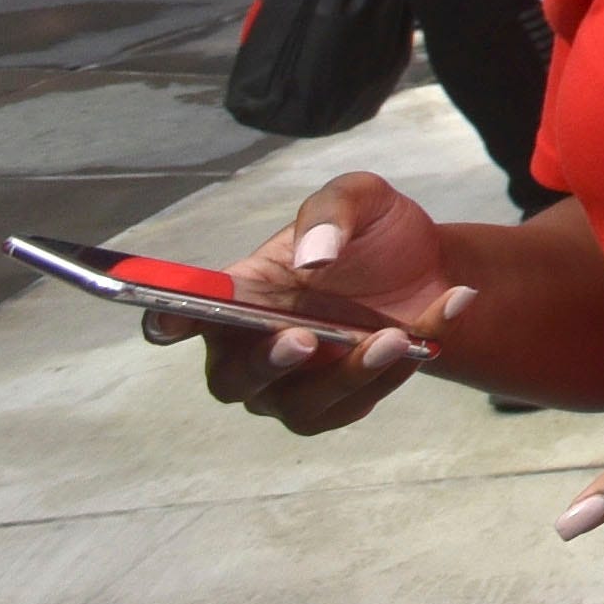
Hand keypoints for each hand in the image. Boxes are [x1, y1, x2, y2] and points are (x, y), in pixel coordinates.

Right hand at [181, 170, 473, 432]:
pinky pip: (359, 401)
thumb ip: (331, 212)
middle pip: (233, 380)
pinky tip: (436, 321)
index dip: (168, 321)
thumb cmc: (373, 233)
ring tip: (393, 337)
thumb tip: (313, 256)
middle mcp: (253, 348)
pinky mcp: (340, 403)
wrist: (433, 265)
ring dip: (347, 375)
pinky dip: (399, 367)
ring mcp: (294, 385)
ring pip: (301, 405)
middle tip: (301, 338)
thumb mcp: (361, 198)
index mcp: (241, 294)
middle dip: (263, 364)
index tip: (170, 319)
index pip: (185, 314)